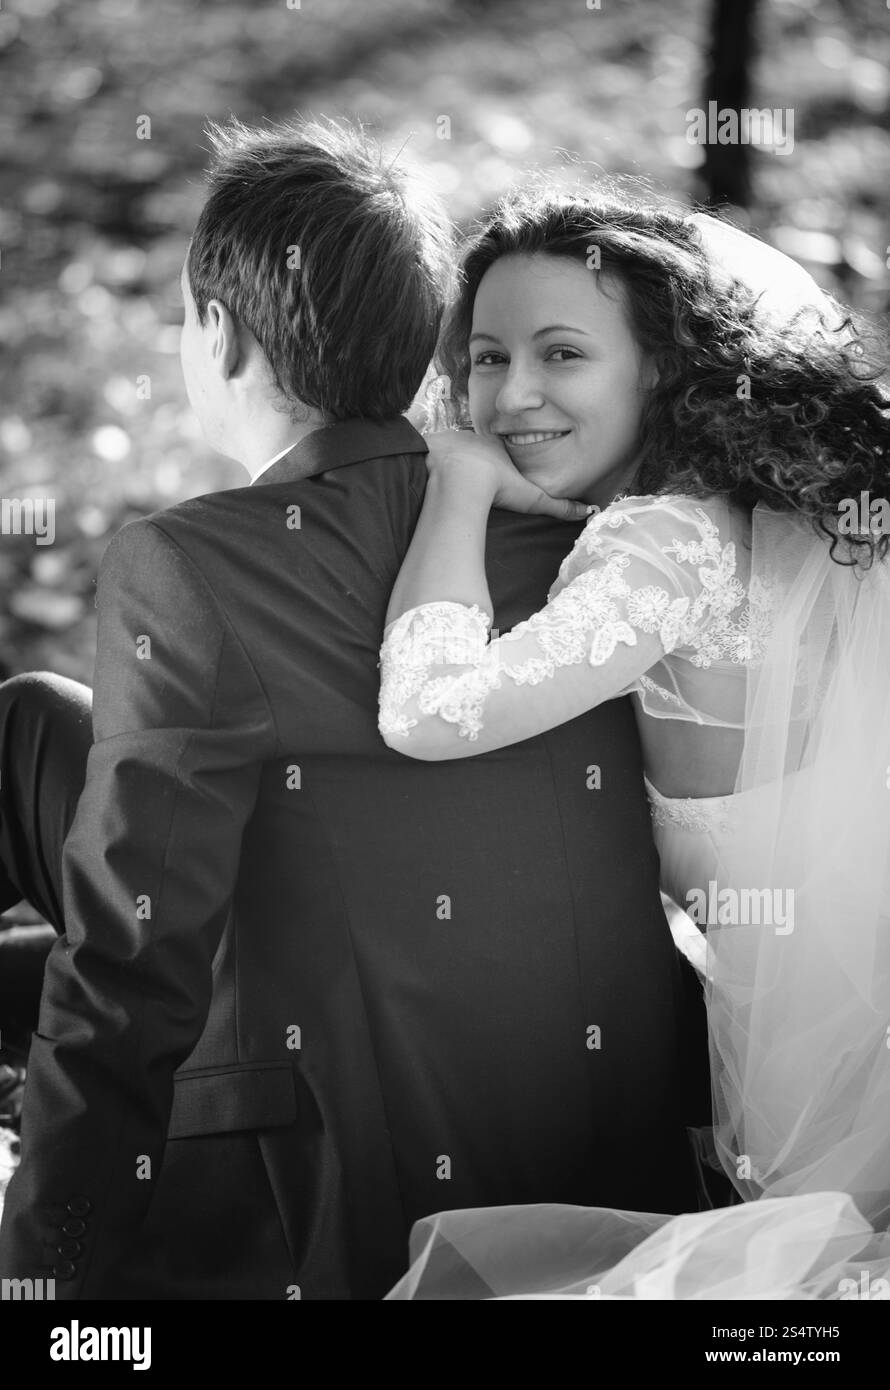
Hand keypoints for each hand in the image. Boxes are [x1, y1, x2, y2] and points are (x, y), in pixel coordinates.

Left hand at [424, 431, 593, 521]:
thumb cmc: (497, 486)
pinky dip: (428, 462)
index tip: (492, 473)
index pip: (497, 449)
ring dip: (448, 462)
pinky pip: (428, 452)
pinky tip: (426, 475)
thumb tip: (588, 512)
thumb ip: (557, 506)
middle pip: (473, 448)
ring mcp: (450, 440)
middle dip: (470, 460)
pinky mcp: (429, 447)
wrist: (460, 477)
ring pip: (449, 450)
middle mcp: (473, 438)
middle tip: (466, 477)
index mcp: (495, 446)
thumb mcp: (531, 498)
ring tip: (445, 478)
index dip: (495, 460)